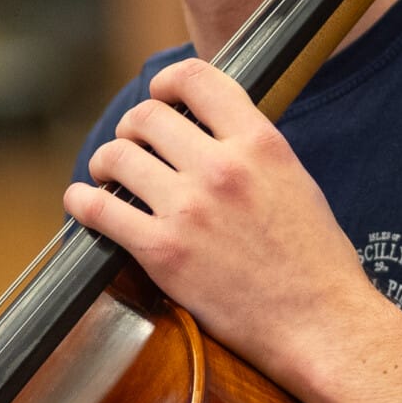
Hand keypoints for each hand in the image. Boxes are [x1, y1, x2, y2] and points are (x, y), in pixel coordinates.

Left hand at [63, 58, 392, 395]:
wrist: (320, 324)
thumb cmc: (315, 261)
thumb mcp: (295, 181)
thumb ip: (252, 151)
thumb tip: (212, 135)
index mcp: (260, 143)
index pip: (197, 79)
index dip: (167, 82)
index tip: (159, 94)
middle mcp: (222, 167)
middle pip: (147, 116)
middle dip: (131, 127)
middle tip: (131, 143)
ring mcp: (189, 210)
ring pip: (118, 157)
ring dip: (105, 161)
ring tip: (107, 174)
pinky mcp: (163, 252)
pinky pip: (101, 211)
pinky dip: (82, 203)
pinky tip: (82, 203)